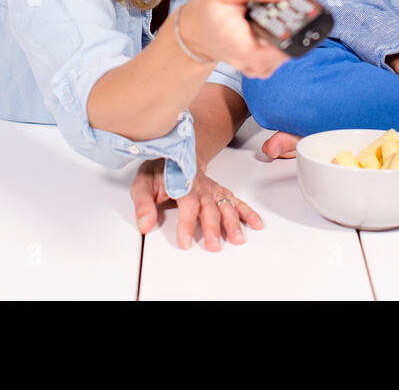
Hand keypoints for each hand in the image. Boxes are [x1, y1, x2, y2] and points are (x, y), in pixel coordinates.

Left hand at [130, 158, 263, 250]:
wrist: (176, 151)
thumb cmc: (159, 169)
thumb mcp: (143, 183)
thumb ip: (143, 204)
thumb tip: (145, 225)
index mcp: (182, 182)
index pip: (186, 203)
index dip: (186, 223)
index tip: (185, 242)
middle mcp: (201, 186)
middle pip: (209, 207)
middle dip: (213, 228)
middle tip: (214, 246)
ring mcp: (213, 189)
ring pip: (225, 205)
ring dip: (232, 222)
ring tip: (237, 239)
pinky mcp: (220, 191)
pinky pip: (236, 201)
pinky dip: (247, 212)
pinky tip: (255, 224)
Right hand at [176, 0, 314, 78]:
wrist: (195, 33)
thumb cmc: (207, 12)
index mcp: (247, 51)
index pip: (288, 42)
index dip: (299, 17)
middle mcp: (257, 64)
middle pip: (294, 42)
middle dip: (299, 14)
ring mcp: (262, 67)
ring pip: (291, 44)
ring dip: (294, 20)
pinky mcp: (265, 64)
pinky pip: (284, 47)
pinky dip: (286, 29)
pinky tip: (280, 11)